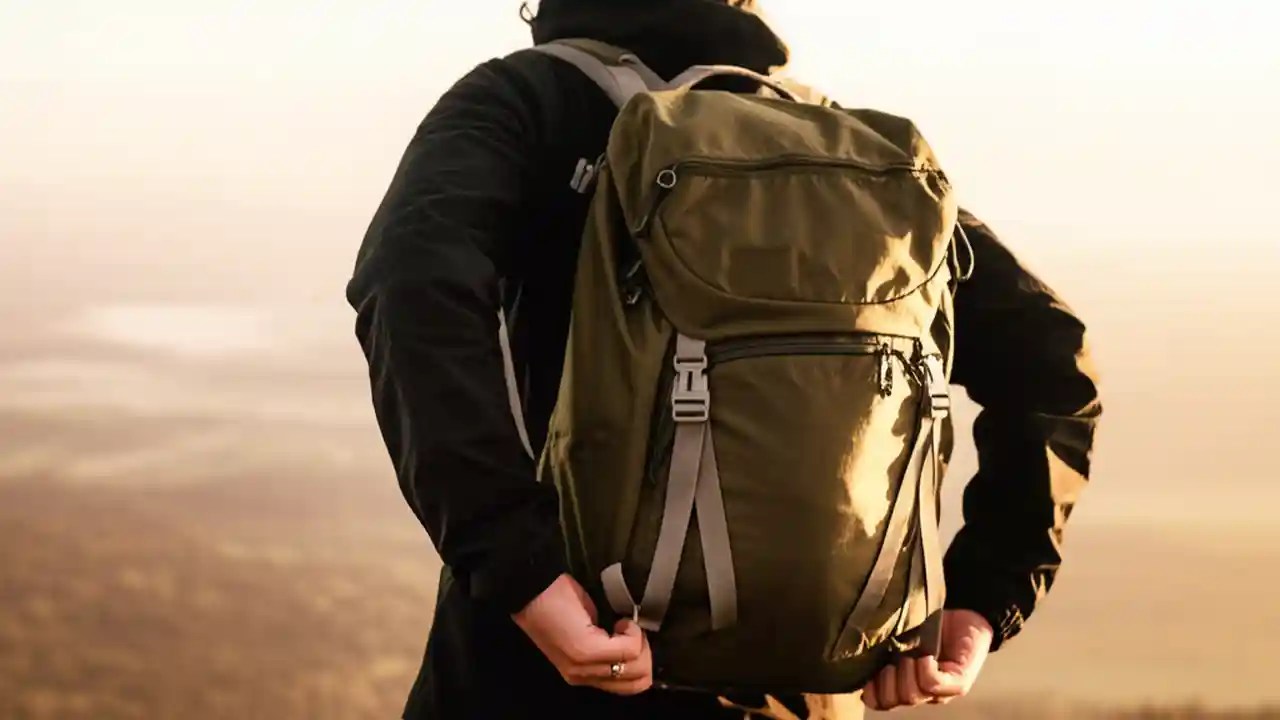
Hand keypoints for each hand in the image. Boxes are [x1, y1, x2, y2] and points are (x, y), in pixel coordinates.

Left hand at [513, 574, 653, 695]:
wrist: (532, 590)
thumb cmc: (557, 602)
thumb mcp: (584, 631)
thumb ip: (605, 645)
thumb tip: (632, 642)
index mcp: (582, 674)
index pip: (628, 687)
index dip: (640, 661)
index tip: (629, 636)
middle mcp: (582, 676)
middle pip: (638, 681)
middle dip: (645, 654)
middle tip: (632, 631)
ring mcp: (583, 666)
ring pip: (636, 668)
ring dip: (640, 643)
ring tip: (625, 625)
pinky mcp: (586, 650)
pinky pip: (628, 649)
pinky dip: (633, 633)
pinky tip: (622, 621)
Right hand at [862, 609, 993, 711]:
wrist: (968, 612)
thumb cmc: (929, 620)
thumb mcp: (900, 634)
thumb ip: (881, 646)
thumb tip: (855, 652)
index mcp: (902, 683)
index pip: (878, 701)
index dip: (870, 689)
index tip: (869, 668)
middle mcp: (920, 692)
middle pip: (892, 701)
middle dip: (886, 677)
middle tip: (893, 657)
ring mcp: (940, 692)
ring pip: (911, 695)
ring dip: (905, 671)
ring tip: (912, 653)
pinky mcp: (958, 683)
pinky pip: (932, 684)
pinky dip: (924, 669)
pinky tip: (926, 656)